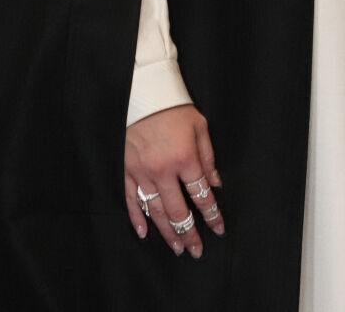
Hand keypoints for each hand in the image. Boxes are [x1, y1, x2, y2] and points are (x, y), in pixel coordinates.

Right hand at [124, 103, 222, 256]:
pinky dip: (137, 218)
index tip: (218, 229)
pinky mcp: (126, 171)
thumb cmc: (174, 108)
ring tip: (177, 248)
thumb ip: (208, 158)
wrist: (142, 94)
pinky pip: (130, 200)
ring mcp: (141, 173)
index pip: (201, 195)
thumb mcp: (200, 127)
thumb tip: (216, 184)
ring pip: (155, 211)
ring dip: (167, 232)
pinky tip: (144, 233)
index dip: (211, 215)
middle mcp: (162, 171)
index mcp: (185, 159)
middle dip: (190, 233)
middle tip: (196, 250)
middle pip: (178, 210)